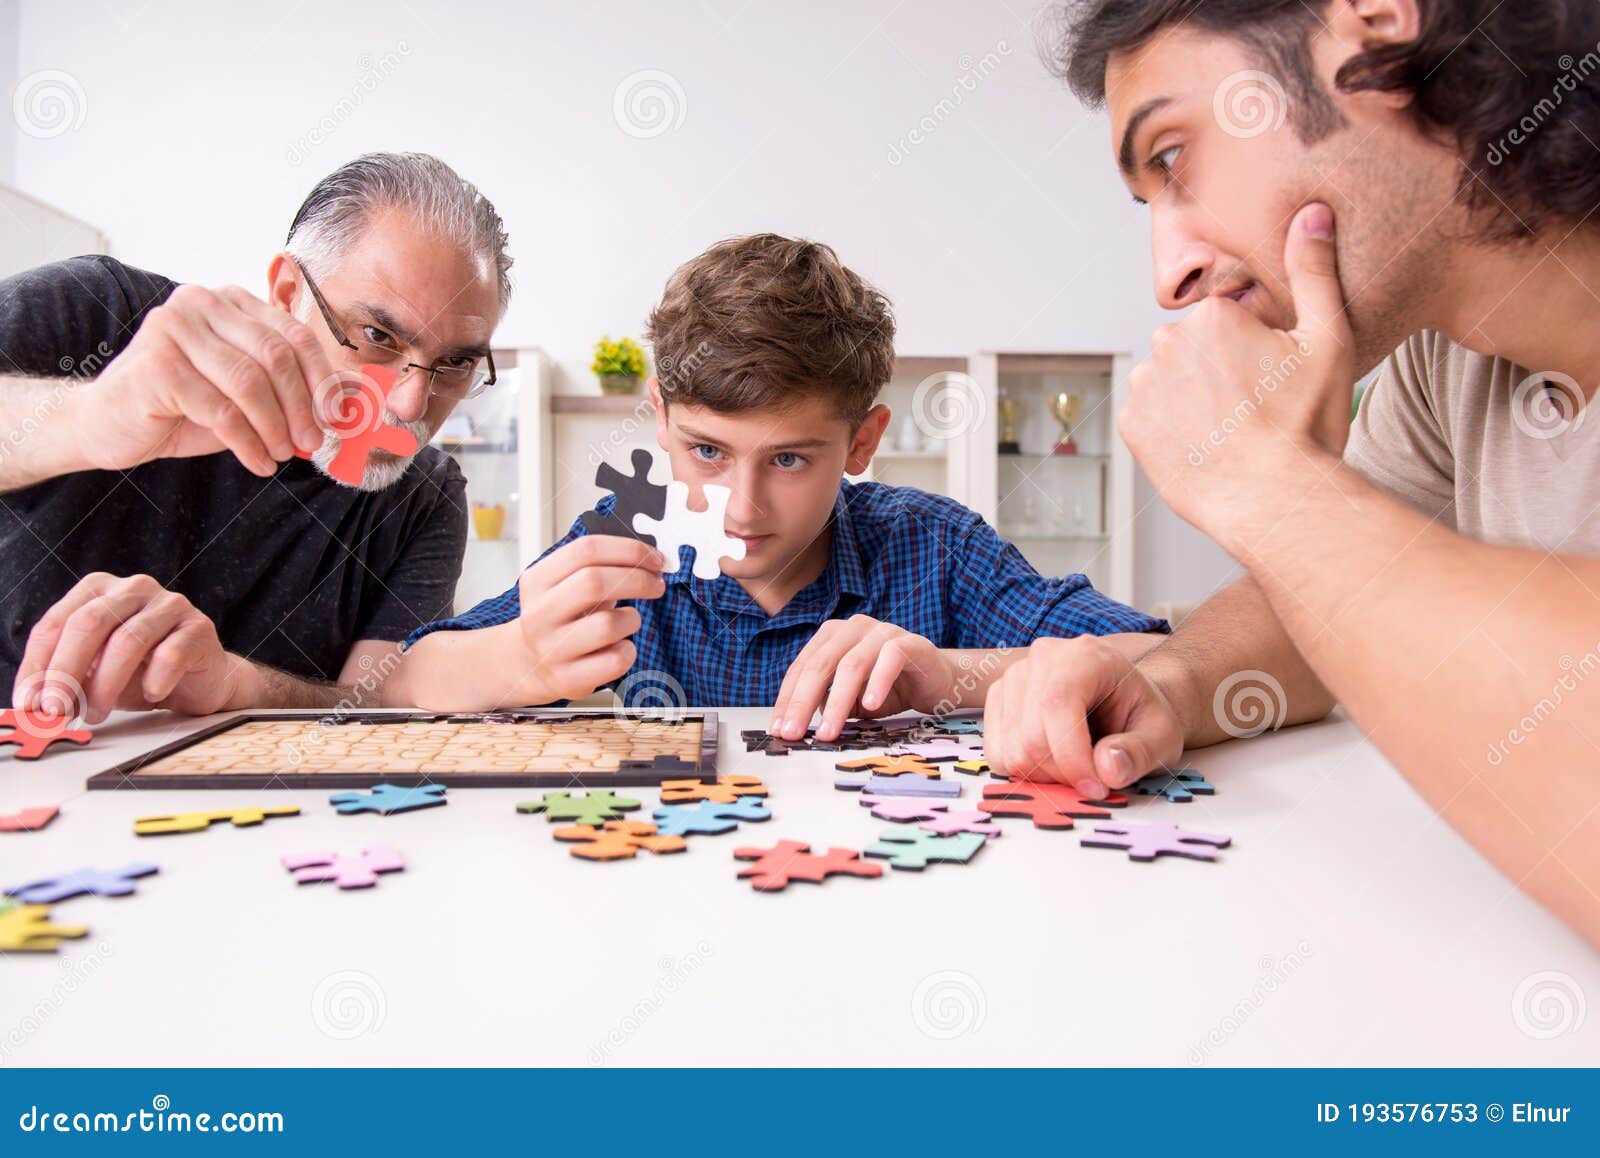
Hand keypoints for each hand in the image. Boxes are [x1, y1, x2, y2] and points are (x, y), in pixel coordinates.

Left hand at [15, 573, 252, 722]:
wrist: (201, 681)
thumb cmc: (142, 673)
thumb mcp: (94, 674)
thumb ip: (67, 680)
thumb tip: (34, 704)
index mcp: (98, 590)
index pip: (56, 622)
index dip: (38, 664)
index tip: (28, 702)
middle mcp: (133, 588)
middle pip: (89, 623)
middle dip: (66, 671)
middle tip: (56, 710)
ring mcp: (169, 604)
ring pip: (128, 640)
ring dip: (106, 685)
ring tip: (98, 714)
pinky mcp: (199, 626)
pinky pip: (170, 654)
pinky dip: (155, 681)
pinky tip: (151, 694)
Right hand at [78, 283, 331, 477]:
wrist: (110, 424)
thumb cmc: (184, 407)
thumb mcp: (247, 395)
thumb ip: (293, 389)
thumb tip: (355, 398)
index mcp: (230, 301)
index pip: (293, 333)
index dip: (322, 378)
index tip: (337, 416)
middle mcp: (200, 303)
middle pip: (275, 354)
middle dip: (302, 405)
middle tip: (312, 443)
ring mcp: (173, 329)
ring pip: (249, 382)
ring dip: (276, 427)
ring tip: (283, 454)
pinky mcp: (156, 364)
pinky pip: (221, 410)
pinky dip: (248, 442)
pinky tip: (259, 462)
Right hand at [514, 535, 665, 703]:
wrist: (528, 664)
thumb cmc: (560, 618)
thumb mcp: (564, 585)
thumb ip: (598, 567)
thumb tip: (649, 558)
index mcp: (538, 581)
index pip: (586, 550)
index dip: (629, 550)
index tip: (653, 558)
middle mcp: (540, 613)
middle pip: (595, 582)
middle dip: (638, 579)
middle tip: (656, 584)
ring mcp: (552, 649)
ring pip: (608, 625)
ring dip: (632, 618)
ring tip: (629, 620)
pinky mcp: (568, 679)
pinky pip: (615, 660)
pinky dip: (628, 651)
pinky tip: (620, 647)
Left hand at [769, 615, 959, 740]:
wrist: (939, 681)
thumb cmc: (890, 689)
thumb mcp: (852, 701)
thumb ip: (828, 705)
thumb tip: (798, 725)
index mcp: (832, 637)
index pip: (801, 668)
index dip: (787, 699)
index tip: (778, 729)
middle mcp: (852, 628)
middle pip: (820, 665)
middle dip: (802, 702)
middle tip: (793, 733)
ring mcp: (881, 631)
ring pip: (851, 665)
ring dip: (836, 702)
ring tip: (828, 732)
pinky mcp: (909, 641)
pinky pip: (889, 659)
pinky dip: (877, 683)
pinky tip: (869, 706)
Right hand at [982, 636, 1184, 797]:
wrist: (1123, 702)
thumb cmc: (1141, 716)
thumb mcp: (1162, 736)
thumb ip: (1140, 752)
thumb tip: (1108, 769)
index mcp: (1086, 655)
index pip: (1057, 703)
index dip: (1072, 756)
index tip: (1097, 788)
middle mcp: (1043, 658)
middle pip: (1031, 734)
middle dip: (1063, 773)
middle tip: (1093, 780)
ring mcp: (1014, 676)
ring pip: (1011, 749)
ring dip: (1044, 775)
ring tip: (1075, 766)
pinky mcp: (999, 699)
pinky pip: (997, 753)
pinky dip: (1024, 771)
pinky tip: (1052, 760)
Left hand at [1120, 203, 1356, 550]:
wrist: (1272, 500)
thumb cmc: (1305, 426)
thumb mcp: (1328, 341)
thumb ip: (1315, 270)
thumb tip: (1312, 212)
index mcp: (1213, 315)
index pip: (1229, 323)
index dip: (1255, 352)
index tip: (1272, 383)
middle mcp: (1166, 342)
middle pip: (1196, 350)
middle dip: (1219, 371)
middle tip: (1254, 410)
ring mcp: (1143, 386)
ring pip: (1171, 382)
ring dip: (1192, 399)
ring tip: (1230, 431)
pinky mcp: (1131, 426)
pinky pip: (1150, 417)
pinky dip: (1171, 429)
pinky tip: (1203, 446)